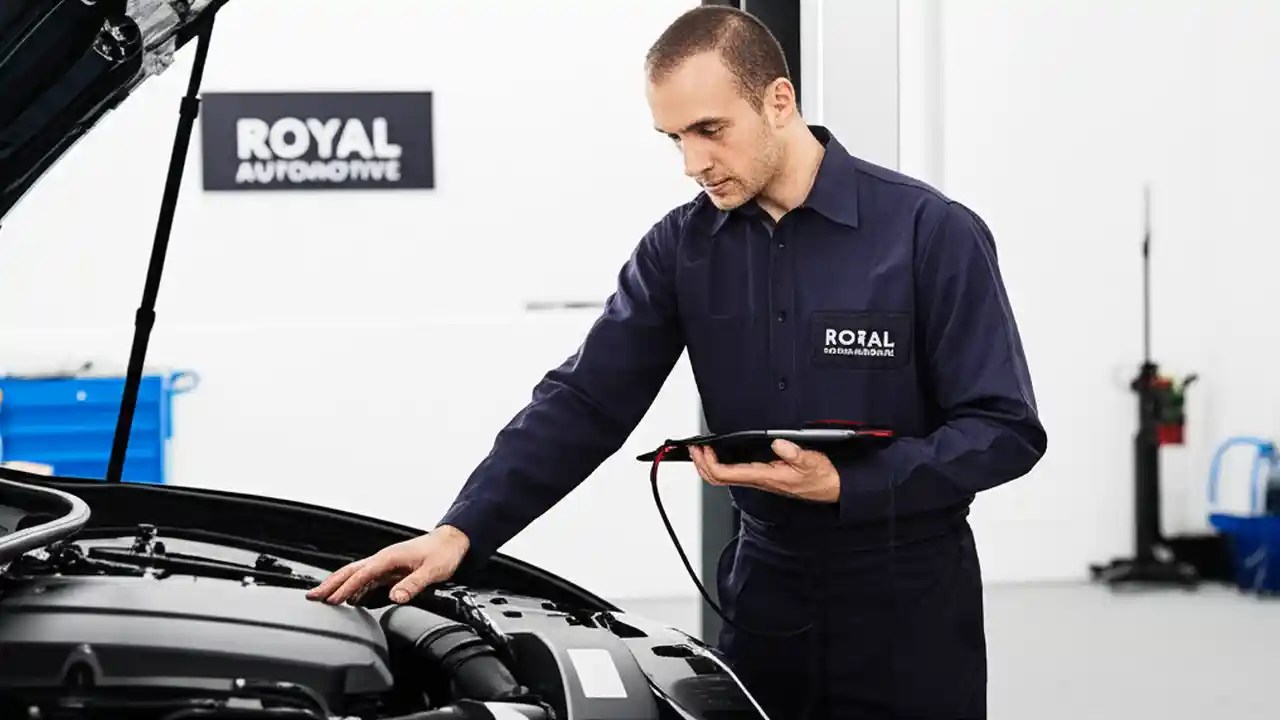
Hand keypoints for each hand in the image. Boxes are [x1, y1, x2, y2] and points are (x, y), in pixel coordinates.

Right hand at [305, 525, 469, 604]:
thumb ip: (413, 584)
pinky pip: (366, 578)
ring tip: (322, 598)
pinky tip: (349, 597)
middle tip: (312, 597)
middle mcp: (384, 559)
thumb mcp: (432, 571)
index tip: (331, 600)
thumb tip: (395, 596)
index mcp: (389, 557)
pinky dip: (353, 587)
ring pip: (355, 574)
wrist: (453, 541)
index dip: (345, 587)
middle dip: (330, 584)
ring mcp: (386, 563)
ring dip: (338, 585)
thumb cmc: (444, 552)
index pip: (361, 574)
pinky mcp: (391, 569)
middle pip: (350, 571)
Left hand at [689, 439, 840, 502]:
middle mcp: (758, 480)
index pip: (726, 474)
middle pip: (717, 478)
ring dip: (707, 464)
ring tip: (701, 449)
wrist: (831, 488)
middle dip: (701, 463)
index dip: (709, 462)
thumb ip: (795, 453)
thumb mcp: (811, 461)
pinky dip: (720, 464)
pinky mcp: (762, 477)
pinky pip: (733, 474)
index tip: (703, 448)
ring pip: (723, 478)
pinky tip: (720, 454)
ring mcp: (758, 480)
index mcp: (764, 476)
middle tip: (694, 447)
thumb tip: (779, 443)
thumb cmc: (821, 477)